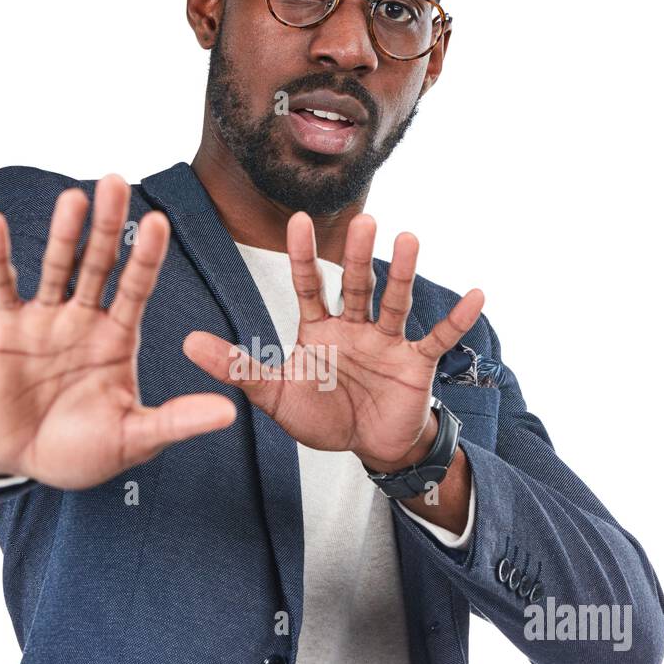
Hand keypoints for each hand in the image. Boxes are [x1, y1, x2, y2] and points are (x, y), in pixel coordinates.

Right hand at [0, 174, 235, 488]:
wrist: (21, 462)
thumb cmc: (82, 450)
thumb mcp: (133, 438)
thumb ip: (176, 422)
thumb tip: (230, 414)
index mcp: (117, 338)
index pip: (137, 288)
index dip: (146, 258)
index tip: (160, 223)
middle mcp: (83, 319)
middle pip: (99, 264)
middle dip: (108, 226)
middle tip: (116, 182)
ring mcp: (43, 319)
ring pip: (55, 266)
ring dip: (61, 233)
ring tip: (73, 197)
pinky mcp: (3, 328)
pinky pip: (1, 285)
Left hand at [181, 210, 483, 469]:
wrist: (368, 446)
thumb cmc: (322, 416)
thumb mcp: (275, 395)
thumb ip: (237, 367)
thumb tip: (186, 343)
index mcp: (319, 328)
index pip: (308, 284)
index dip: (300, 255)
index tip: (295, 218)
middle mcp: (354, 325)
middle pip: (355, 285)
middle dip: (357, 255)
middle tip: (363, 219)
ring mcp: (387, 342)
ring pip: (394, 301)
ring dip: (402, 272)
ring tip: (409, 238)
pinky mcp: (416, 363)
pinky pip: (437, 339)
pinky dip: (456, 321)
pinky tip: (476, 295)